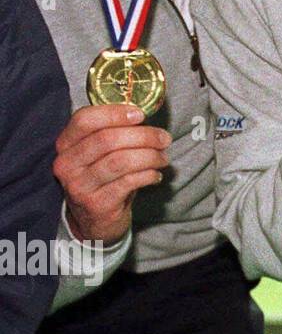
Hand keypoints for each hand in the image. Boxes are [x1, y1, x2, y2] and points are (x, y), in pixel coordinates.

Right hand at [54, 104, 171, 243]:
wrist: (94, 220)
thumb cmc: (102, 178)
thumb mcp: (99, 154)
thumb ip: (114, 132)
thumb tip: (143, 114)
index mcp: (65, 144)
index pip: (84, 119)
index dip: (115, 113)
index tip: (141, 115)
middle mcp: (67, 164)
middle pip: (107, 139)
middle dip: (144, 136)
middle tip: (164, 139)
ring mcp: (79, 186)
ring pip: (121, 161)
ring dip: (150, 156)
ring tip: (163, 158)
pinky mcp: (96, 204)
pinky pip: (129, 182)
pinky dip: (148, 175)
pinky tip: (156, 174)